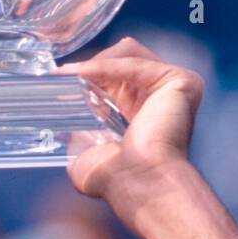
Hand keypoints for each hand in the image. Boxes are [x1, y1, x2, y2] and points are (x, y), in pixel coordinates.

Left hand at [57, 37, 202, 209]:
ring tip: (69, 75)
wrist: (137, 185)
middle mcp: (161, 97)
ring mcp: (173, 88)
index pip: (115, 76)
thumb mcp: (86, 150)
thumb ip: (77, 132)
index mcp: (143, 112)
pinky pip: (135, 63)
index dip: (87, 74)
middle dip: (90, 65)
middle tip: (60, 76)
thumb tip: (62, 120)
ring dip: (95, 62)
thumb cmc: (116, 180)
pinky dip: (105, 66)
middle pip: (122, 58)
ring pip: (129, 53)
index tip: (57, 78)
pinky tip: (80, 74)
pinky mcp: (181, 82)